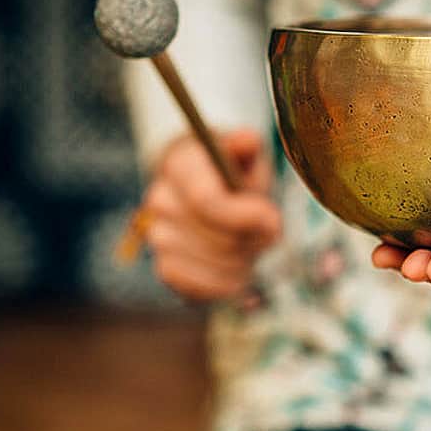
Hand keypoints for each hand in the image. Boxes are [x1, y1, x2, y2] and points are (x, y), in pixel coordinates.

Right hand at [140, 128, 281, 300]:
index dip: (246, 217)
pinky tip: (236, 266)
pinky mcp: (165, 270)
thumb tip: (247, 141)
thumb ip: (248, 147)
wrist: (209, 192)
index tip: (272, 218)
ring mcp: (158, 237)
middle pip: (218, 240)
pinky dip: (227, 283)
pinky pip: (200, 289)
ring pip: (213, 267)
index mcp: (179, 165)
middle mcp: (159, 200)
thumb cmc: (232, 172)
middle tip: (264, 230)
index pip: (207, 201)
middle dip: (252, 240)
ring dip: (243, 262)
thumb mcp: (246, 153)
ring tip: (248, 244)